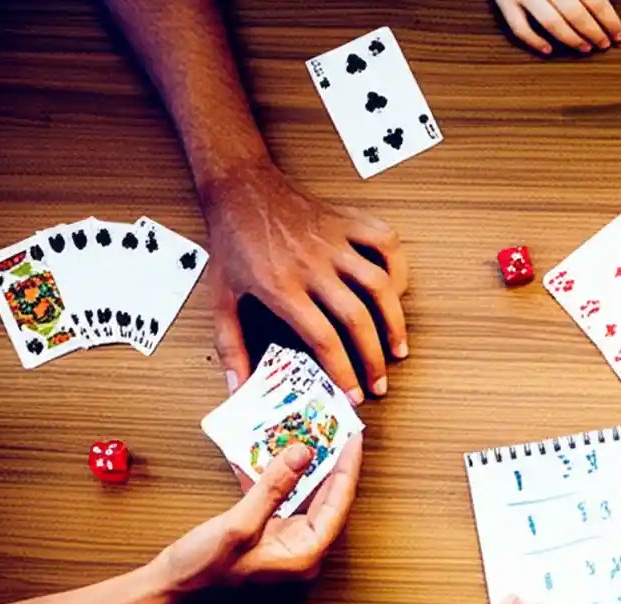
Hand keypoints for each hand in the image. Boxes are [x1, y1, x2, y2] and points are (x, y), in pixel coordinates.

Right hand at [152, 436, 360, 591]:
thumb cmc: (204, 566)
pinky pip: (292, 500)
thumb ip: (274, 488)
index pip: (338, 503)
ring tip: (322, 437)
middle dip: (336, 464)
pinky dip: (292, 479)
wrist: (172, 584)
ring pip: (312, 498)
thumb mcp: (239, 524)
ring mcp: (290, 542)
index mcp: (306, 553)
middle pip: (331, 500)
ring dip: (316, 469)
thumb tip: (304, 452)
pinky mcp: (274, 533)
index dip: (347, 468)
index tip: (353, 438)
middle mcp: (304, 549)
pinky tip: (292, 457)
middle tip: (340, 431)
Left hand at [202, 160, 408, 404]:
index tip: (354, 396)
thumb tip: (240, 390)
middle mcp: (312, 265)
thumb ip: (231, 347)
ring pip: (380, 284)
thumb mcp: (221, 298)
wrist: (240, 189)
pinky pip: (386, 242)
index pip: (323, 338)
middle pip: (357, 318)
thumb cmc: (232, 244)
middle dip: (374, 359)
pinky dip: (399, 268)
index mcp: (280, 286)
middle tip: (380, 384)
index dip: (343, 372)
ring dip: (395, 321)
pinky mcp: (348, 222)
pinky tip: (397, 293)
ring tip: (399, 349)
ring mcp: (334, 241)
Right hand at [493, 0, 620, 54]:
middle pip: (575, 13)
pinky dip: (534, 41)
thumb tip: (610, 0)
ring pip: (551, 23)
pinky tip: (548, 50)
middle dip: (594, 32)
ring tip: (586, 48)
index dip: (609, 19)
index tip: (617, 33)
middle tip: (604, 44)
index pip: (595, 0)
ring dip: (571, 40)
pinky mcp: (504, 2)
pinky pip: (519, 28)